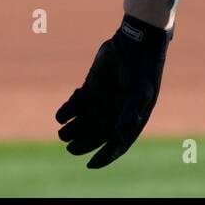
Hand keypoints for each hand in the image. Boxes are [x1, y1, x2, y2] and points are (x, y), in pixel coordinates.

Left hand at [55, 14, 172, 168]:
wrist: (136, 40)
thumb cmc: (142, 67)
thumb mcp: (140, 93)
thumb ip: (129, 115)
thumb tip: (119, 137)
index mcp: (132, 117)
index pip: (117, 143)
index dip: (105, 156)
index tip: (91, 164)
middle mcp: (116, 111)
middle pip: (96, 135)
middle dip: (82, 143)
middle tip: (69, 146)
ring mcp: (103, 99)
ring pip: (83, 122)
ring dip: (72, 130)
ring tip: (63, 132)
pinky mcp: (91, 86)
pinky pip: (76, 104)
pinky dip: (67, 111)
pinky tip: (62, 115)